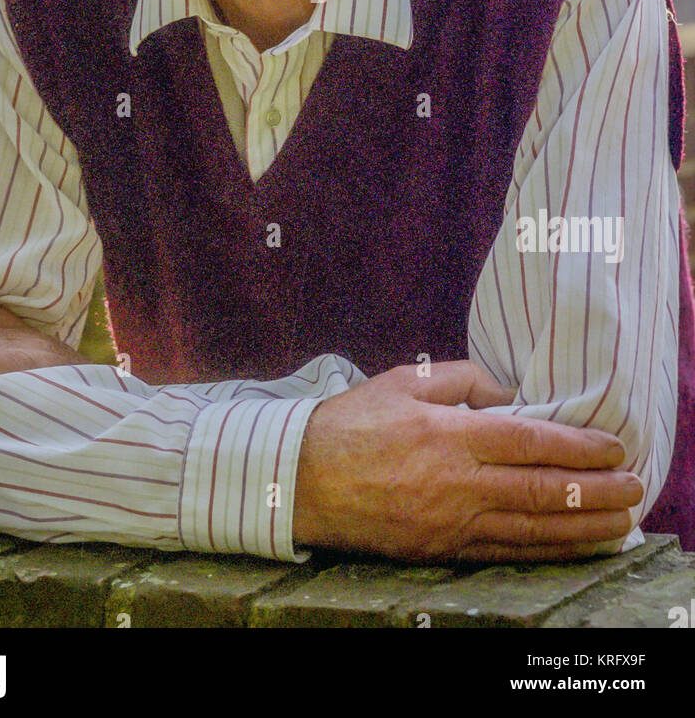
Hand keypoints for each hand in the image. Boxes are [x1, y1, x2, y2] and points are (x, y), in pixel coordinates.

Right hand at [292, 360, 642, 562]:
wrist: (300, 479)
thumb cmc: (353, 422)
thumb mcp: (405, 381)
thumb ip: (463, 381)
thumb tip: (510, 392)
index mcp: (448, 434)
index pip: (529, 441)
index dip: (577, 446)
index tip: (612, 446)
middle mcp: (455, 482)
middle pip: (541, 490)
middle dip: (596, 490)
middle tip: (634, 486)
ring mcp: (449, 522)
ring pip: (531, 528)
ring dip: (583, 527)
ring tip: (621, 522)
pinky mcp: (440, 549)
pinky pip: (505, 553)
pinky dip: (545, 551)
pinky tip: (572, 546)